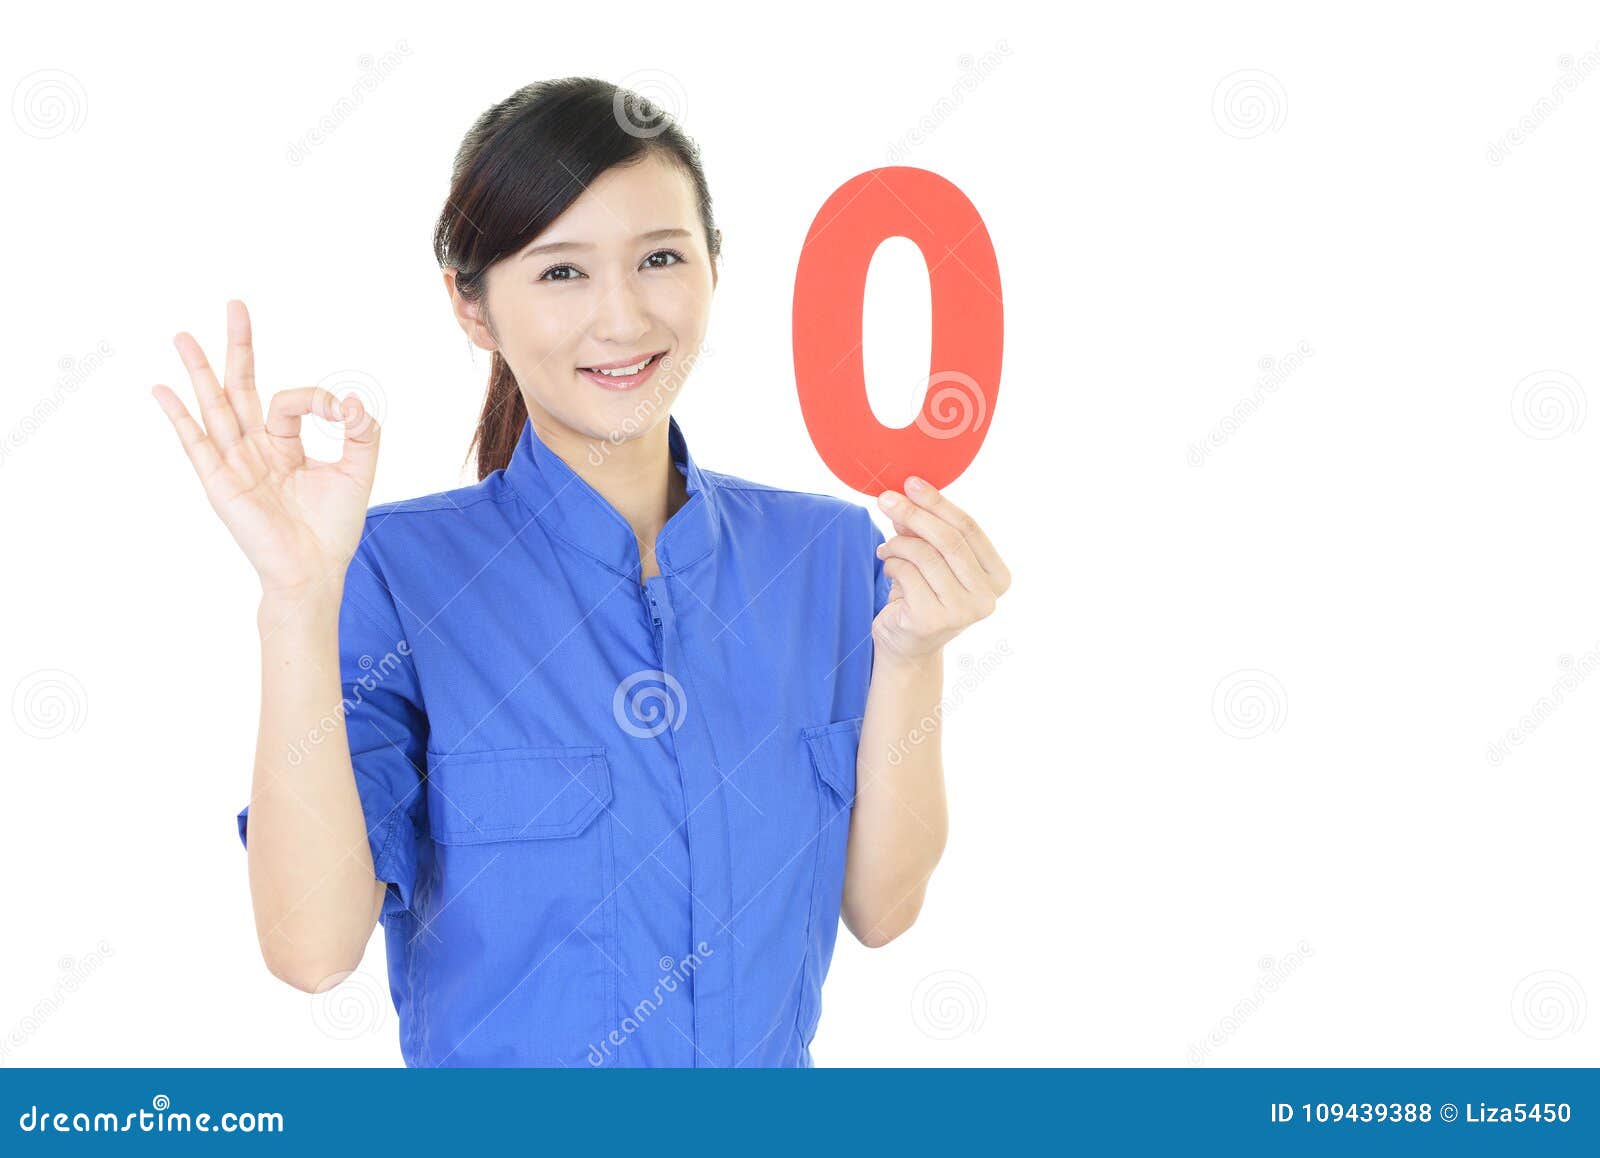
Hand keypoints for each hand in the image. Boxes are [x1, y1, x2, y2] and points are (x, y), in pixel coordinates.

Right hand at [151, 300, 379, 596]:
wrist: (314, 570)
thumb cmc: (333, 527)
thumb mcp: (359, 471)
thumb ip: (362, 433)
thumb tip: (353, 400)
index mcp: (284, 443)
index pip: (290, 400)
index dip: (320, 398)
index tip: (344, 412)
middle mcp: (255, 447)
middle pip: (241, 387)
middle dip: (238, 347)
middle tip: (235, 305)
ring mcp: (234, 463)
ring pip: (215, 406)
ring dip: (200, 371)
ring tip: (183, 336)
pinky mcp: (220, 483)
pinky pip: (196, 444)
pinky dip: (179, 417)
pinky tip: (161, 390)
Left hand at [871, 476, 1010, 662]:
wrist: (907, 646)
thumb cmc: (923, 595)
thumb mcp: (930, 558)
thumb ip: (925, 530)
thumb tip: (907, 494)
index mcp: (998, 577)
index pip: (969, 529)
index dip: (938, 502)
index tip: (912, 482)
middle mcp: (987, 598)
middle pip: (948, 540)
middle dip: (913, 514)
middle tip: (885, 499)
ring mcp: (962, 612)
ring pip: (924, 555)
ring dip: (897, 544)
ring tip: (886, 549)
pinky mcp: (932, 621)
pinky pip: (906, 573)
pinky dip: (891, 565)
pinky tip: (889, 571)